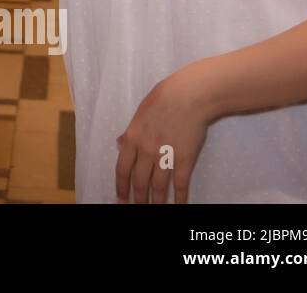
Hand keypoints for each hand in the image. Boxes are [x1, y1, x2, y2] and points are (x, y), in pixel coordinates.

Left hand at [114, 67, 214, 203]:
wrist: (188, 97)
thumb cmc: (162, 100)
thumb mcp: (139, 114)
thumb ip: (129, 132)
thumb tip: (119, 143)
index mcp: (132, 139)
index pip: (122, 170)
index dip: (121, 187)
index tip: (121, 198)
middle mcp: (146, 151)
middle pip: (139, 182)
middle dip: (137, 198)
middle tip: (137, 208)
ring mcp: (165, 157)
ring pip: (158, 187)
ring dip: (156, 201)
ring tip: (154, 210)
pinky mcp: (185, 160)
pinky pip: (180, 184)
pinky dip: (180, 197)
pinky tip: (179, 205)